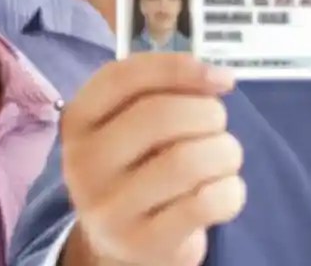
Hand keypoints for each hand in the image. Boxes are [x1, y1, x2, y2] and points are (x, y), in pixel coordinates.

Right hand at [60, 54, 241, 265]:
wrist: (123, 240)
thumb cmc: (139, 165)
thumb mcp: (133, 121)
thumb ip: (165, 89)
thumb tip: (219, 78)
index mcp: (79, 119)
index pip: (125, 77)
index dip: (181, 69)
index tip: (223, 79)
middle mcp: (84, 163)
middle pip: (163, 116)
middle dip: (210, 114)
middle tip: (216, 128)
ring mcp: (109, 208)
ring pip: (188, 160)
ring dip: (226, 152)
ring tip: (225, 159)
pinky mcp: (141, 242)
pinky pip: (205, 203)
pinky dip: (231, 190)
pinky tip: (224, 189)